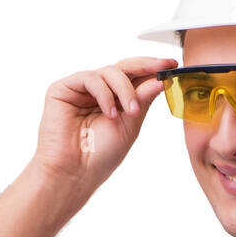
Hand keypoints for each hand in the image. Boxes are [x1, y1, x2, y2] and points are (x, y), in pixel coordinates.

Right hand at [31, 56, 176, 193]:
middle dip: (145, 66)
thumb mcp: (130, 124)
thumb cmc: (101, 155)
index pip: (135, 77)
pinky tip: (109, 114)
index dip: (153, 68)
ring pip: (110, 71)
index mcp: (115, 99)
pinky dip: (104, 93)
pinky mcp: (62, 89)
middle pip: (123, 68)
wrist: (76, 172)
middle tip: (163, 68)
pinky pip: (90, 78)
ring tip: (130, 113)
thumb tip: (160, 79)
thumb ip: (143, 100)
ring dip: (125, 90)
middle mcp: (98, 91)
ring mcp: (80, 89)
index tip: (172, 64)